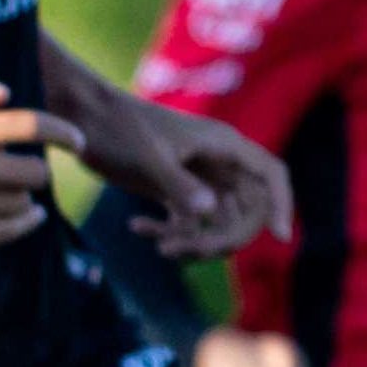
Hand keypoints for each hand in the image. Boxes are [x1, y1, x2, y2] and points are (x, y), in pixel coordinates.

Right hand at [0, 66, 81, 250]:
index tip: (77, 143)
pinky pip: (3, 232)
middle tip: (29, 169)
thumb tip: (4, 94)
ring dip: (26, 197)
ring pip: (20, 203)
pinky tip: (29, 216)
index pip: (31, 127)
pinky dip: (22, 224)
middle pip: (33, 171)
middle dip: (37, 169)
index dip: (63, 134)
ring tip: (19, 190)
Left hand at [76, 92, 288, 260]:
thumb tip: (210, 211)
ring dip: (196, 242)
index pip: (271, 175)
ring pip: (218, 223)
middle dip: (225, 238)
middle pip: (248, 211)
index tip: (281, 236)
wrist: (83, 116)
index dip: (283, 204)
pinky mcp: (174, 190)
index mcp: (223, 146)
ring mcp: (196, 178)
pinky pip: (188, 223)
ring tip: (162, 248)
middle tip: (184, 250)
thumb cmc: (117, 128)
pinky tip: (135, 226)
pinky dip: (169, 233)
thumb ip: (178, 184)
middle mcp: (217, 163)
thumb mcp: (148, 158)